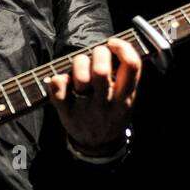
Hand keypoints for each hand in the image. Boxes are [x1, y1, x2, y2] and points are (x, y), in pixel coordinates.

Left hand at [47, 38, 141, 152]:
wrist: (97, 146)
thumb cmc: (112, 114)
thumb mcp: (128, 100)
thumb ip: (127, 77)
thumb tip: (117, 45)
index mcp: (125, 98)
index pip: (131, 65)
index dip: (123, 47)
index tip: (113, 43)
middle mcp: (106, 104)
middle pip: (101, 70)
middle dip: (98, 53)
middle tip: (96, 54)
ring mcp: (85, 109)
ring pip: (80, 78)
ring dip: (79, 63)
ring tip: (80, 65)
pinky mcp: (66, 112)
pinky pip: (58, 90)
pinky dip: (58, 79)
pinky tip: (63, 79)